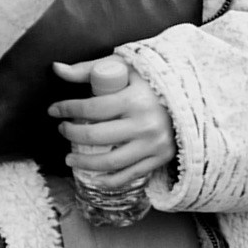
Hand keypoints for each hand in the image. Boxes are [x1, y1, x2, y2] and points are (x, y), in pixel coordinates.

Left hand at [52, 53, 177, 197]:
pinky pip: (129, 175)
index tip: (54, 110)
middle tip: (62, 130)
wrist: (192, 96)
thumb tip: (56, 69)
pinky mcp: (160, 158)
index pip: (91, 107)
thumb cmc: (153, 80)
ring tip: (69, 157)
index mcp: (136, 99)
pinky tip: (94, 176)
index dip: (67, 109)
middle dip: (71, 133)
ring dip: (83, 162)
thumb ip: (89, 69)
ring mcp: (154, 144)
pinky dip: (109, 180)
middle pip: (96, 136)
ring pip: (109, 162)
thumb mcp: (125, 68)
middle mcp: (145, 124)